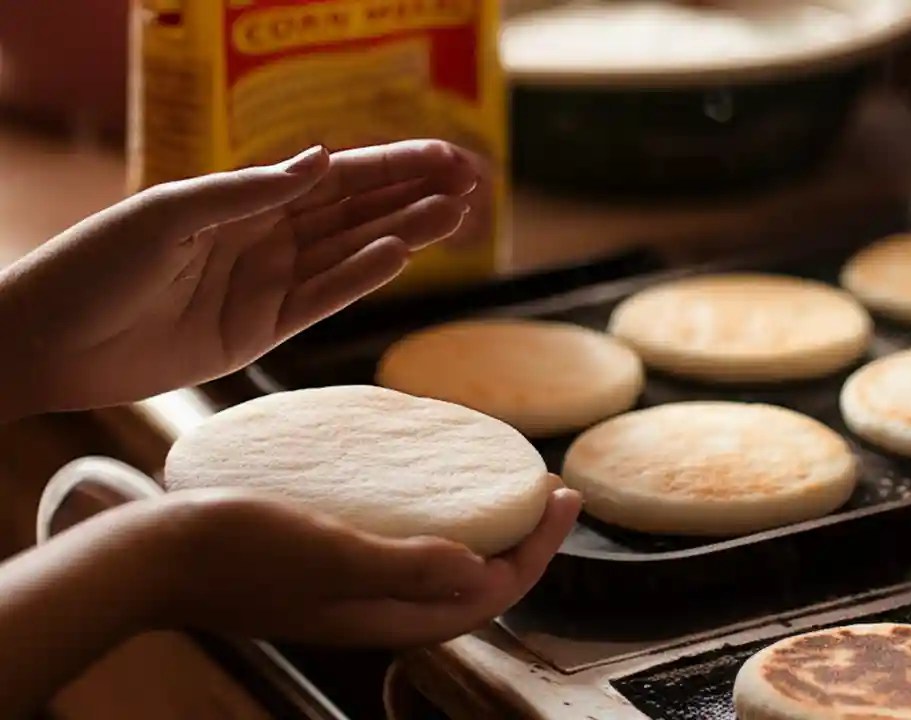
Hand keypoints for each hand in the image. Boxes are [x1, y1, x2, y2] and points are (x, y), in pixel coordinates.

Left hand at [0, 141, 484, 416]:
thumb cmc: (94, 264)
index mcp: (240, 201)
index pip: (331, 178)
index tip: (444, 156)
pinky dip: (360, 280)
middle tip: (471, 184)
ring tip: (457, 216)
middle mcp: (262, 239)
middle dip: (413, 196)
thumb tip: (322, 160)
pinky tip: (399, 257)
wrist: (49, 343)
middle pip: (354, 213)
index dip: (390, 166)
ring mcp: (264, 286)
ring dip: (403, 233)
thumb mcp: (169, 213)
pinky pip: (321, 301)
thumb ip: (250, 192)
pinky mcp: (259, 332)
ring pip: (349, 254)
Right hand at [148, 480, 580, 645]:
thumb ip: (406, 566)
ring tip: (505, 490)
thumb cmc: (233, 549)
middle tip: (549, 491)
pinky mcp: (325, 569)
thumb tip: (482, 571)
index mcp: (386, 615)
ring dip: (483, 533)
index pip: (490, 595)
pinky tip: (428, 491)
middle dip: (522, 542)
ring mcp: (350, 593)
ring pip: (441, 570)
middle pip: (474, 585)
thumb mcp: (328, 551)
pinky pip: (403, 552)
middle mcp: (376, 612)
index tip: (564, 499)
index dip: (538, 552)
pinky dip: (435, 525)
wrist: (148, 555)